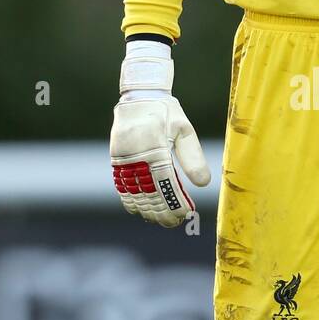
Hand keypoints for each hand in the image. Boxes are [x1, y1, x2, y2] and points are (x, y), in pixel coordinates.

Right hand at [110, 41, 209, 226]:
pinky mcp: (116, 160)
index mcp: (154, 146)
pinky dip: (132, 201)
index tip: (186, 213)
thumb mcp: (185, 130)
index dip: (175, 201)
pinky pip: (122, 186)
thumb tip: (203, 184)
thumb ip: (193, 157)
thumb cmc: (167, 113)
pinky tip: (142, 211)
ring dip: (148, 210)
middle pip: (149, 192)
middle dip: (163, 211)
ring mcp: (123, 159)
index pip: (165, 182)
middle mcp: (136, 154)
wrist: (139, 97)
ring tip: (162, 220)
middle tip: (176, 222)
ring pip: (134, 193)